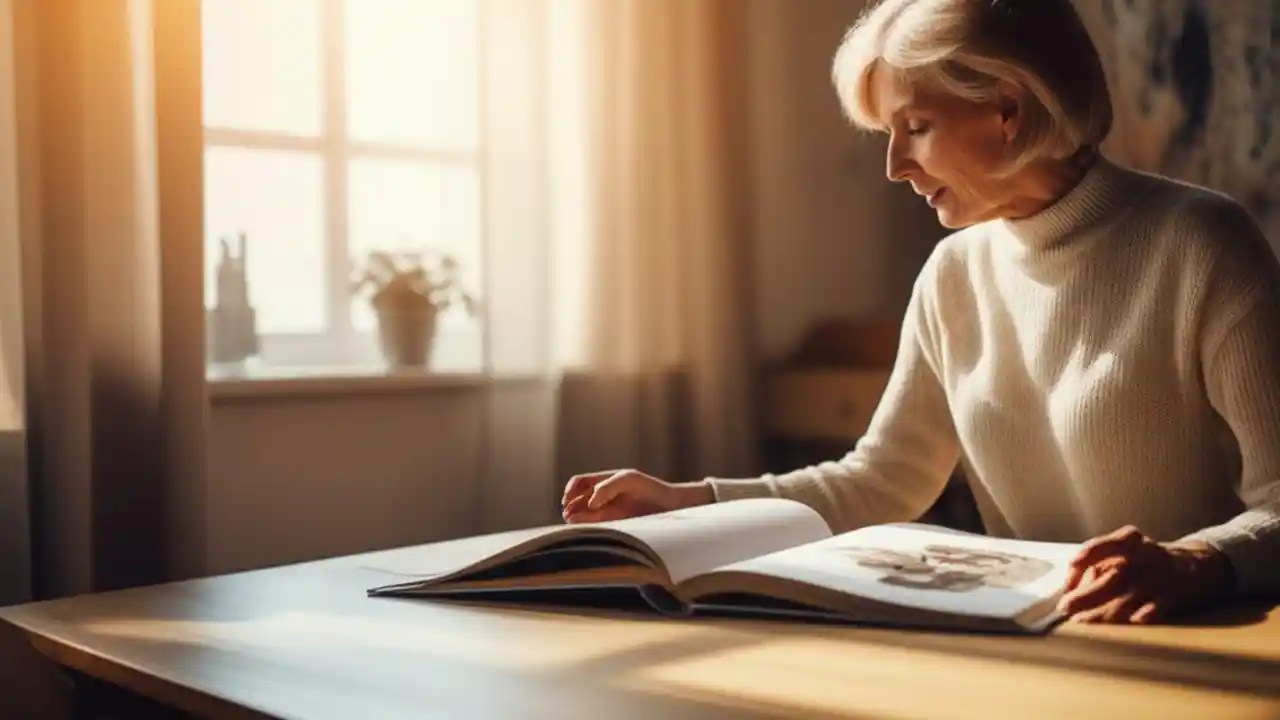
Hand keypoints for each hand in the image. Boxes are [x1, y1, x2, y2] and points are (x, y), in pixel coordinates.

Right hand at [561, 469, 714, 522]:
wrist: (671, 507)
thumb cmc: (651, 489)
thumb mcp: (628, 479)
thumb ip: (607, 487)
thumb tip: (590, 503)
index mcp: (605, 481)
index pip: (579, 483)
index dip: (570, 490)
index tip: (568, 499)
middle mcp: (604, 496)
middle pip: (578, 500)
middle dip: (570, 507)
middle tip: (568, 514)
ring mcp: (609, 511)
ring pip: (584, 515)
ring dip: (576, 518)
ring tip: (572, 522)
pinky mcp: (615, 525)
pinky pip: (596, 526)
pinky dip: (587, 527)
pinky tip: (583, 528)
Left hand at [1056, 525, 1233, 623]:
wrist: (1198, 565)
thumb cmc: (1146, 562)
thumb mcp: (1124, 554)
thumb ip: (1097, 567)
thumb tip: (1069, 589)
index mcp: (1129, 543)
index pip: (1103, 546)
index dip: (1087, 555)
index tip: (1072, 569)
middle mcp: (1144, 558)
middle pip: (1112, 577)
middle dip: (1086, 594)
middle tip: (1066, 607)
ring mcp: (1159, 577)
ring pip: (1129, 597)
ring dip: (1104, 612)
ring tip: (1083, 622)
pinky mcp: (1174, 596)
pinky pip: (1157, 607)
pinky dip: (1144, 614)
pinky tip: (1130, 622)